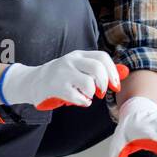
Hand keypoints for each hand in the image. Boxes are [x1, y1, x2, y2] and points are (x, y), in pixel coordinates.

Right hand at [0, 50, 129, 110]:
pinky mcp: (56, 87)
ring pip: (88, 83)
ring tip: (87, 96)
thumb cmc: (60, 76)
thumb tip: (124, 71)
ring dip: (92, 94)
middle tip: (102, 92)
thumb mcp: (78, 67)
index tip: (115, 85)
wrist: (32, 81)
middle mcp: (71, 61)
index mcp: (78, 55)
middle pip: (97, 68)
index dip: (113, 72)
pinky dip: (83, 101)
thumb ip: (98, 69)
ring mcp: (63, 73)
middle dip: (104, 83)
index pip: (102, 57)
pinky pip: (77, 96)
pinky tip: (80, 100)